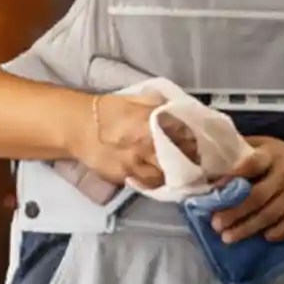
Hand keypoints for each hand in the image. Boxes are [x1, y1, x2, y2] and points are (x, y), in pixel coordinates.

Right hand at [76, 93, 199, 188]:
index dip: (196, 141)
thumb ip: (160, 105)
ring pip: (164, 176)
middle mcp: (145, 145)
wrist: (79, 127)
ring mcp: (134, 164)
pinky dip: (156, 182)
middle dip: (190, 161)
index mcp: (150, 121)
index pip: (183, 134)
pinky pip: (146, 184)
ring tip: (181, 172)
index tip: (204, 144)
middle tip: (198, 162)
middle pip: (178, 159)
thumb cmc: (109, 111)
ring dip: (174, 175)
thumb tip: (180, 109)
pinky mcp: (124, 177)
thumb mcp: (138, 99)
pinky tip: (160, 177)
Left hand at [212, 136, 283, 243]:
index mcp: (272, 155)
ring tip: (227, 237)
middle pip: (257, 196)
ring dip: (247, 228)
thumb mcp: (266, 145)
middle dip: (235, 212)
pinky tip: (258, 238)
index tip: (216, 189)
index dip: (234, 175)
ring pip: (269, 215)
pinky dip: (272, 234)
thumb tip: (212, 159)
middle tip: (216, 224)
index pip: (253, 164)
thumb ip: (243, 148)